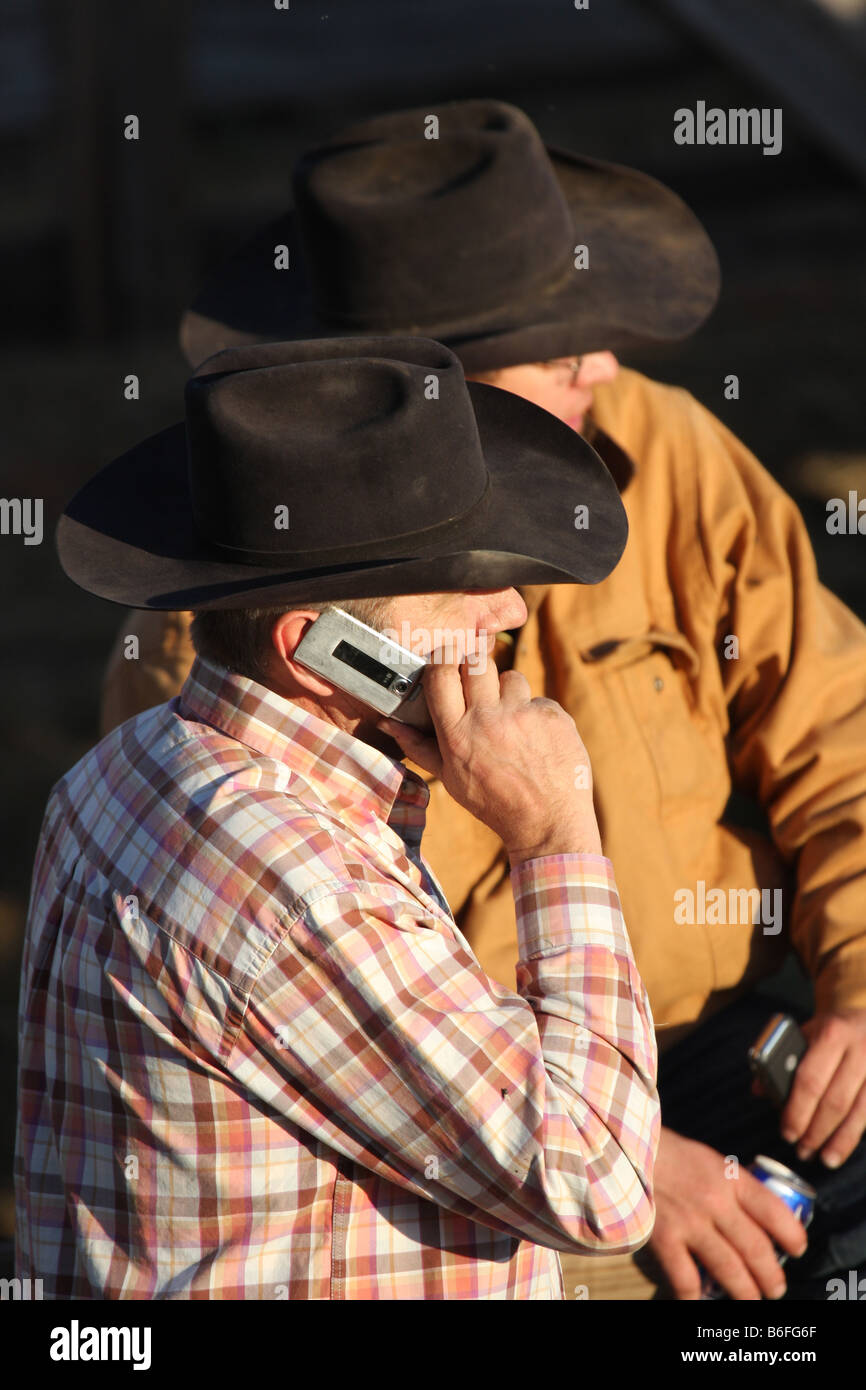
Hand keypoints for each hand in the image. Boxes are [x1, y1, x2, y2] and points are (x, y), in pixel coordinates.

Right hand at [378, 649, 600, 861]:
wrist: (548, 822)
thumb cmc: (493, 801)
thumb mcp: (449, 778)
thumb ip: (418, 746)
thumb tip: (388, 722)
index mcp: (457, 735)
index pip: (441, 674)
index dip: (444, 660)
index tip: (448, 661)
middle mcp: (488, 720)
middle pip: (477, 662)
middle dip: (477, 669)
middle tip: (480, 688)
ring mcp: (524, 716)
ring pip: (511, 677)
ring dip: (509, 693)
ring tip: (512, 724)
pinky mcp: (554, 716)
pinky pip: (538, 699)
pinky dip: (535, 715)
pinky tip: (536, 740)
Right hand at [649, 1127, 808, 1299]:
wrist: (623, 1147)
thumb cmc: (667, 1152)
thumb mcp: (709, 1159)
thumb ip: (730, 1185)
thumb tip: (753, 1215)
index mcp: (730, 1178)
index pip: (774, 1211)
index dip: (793, 1235)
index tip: (798, 1249)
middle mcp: (716, 1202)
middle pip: (756, 1249)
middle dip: (772, 1276)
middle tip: (776, 1288)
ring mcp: (691, 1222)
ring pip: (730, 1269)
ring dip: (746, 1292)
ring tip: (752, 1301)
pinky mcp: (665, 1238)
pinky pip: (686, 1278)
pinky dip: (694, 1295)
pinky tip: (699, 1299)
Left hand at [778, 1008, 865, 1166]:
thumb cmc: (831, 1030)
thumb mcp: (805, 1032)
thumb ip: (781, 1059)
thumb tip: (759, 1090)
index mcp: (832, 1034)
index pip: (810, 1080)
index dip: (797, 1111)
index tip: (787, 1132)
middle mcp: (859, 1050)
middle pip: (835, 1101)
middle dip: (816, 1131)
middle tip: (802, 1150)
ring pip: (859, 1112)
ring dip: (840, 1140)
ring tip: (824, 1159)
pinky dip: (857, 1133)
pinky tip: (844, 1147)